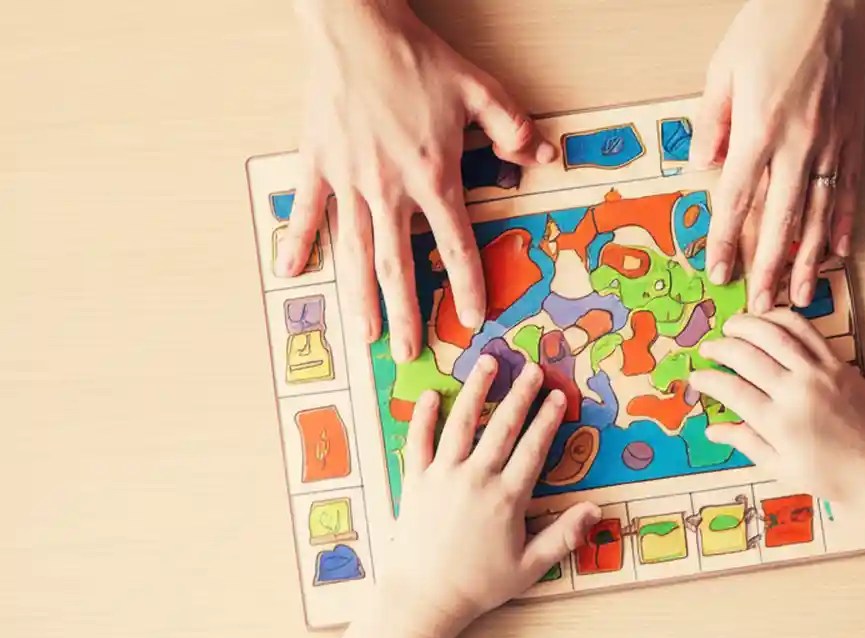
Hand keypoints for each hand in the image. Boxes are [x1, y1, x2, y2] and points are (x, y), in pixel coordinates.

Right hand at [278, 1, 557, 361]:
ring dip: (359, 297)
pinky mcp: (317, 163)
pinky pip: (308, 210)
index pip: (455, 245)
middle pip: (398, 265)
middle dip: (405, 313)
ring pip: (353, 251)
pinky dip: (299, 241)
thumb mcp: (480, 90)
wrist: (357, 29)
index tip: (471, 320)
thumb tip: (545, 157)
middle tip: (406, 353)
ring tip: (362, 334)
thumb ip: (513, 129)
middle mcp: (388, 189)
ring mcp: (348, 180)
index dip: (466, 285)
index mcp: (432, 177)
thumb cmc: (417, 60)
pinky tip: (294, 273)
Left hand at [381, 355, 599, 623]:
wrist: (424, 598)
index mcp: (507, 498)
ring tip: (488, 364)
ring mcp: (443, 476)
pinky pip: (418, 441)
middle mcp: (477, 478)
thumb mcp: (529, 566)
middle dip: (520, 394)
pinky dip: (424, 416)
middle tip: (532, 369)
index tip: (558, 395)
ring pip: (462, 423)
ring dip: (477, 391)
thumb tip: (595, 510)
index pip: (533, 448)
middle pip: (503, 426)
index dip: (548, 419)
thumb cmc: (479, 586)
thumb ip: (563, 536)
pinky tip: (431, 395)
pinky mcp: (416, 481)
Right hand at [690, 310, 864, 514]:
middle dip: (720, 348)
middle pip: (746, 355)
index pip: (730, 389)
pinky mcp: (837, 362)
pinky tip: (766, 319)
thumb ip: (748, 443)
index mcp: (778, 423)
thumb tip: (712, 429)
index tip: (695, 377)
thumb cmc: (836, 477)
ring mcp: (818, 372)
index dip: (707, 379)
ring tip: (730, 326)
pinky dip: (781, 318)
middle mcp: (795, 391)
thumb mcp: (784, 469)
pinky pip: (805, 331)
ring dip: (746, 324)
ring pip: (773, 333)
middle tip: (707, 349)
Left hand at [692, 0, 864, 312]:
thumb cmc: (770, 24)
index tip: (717, 272)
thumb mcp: (721, 69)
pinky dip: (846, 223)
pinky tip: (840, 252)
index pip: (735, 200)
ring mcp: (832, 141)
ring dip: (808, 260)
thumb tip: (703, 164)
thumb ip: (711, 122)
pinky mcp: (855, 132)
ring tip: (800, 296)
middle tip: (760, 306)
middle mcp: (797, 142)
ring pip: (820, 214)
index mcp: (757, 128)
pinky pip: (851, 188)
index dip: (725, 242)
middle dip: (767, 268)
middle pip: (780, 221)